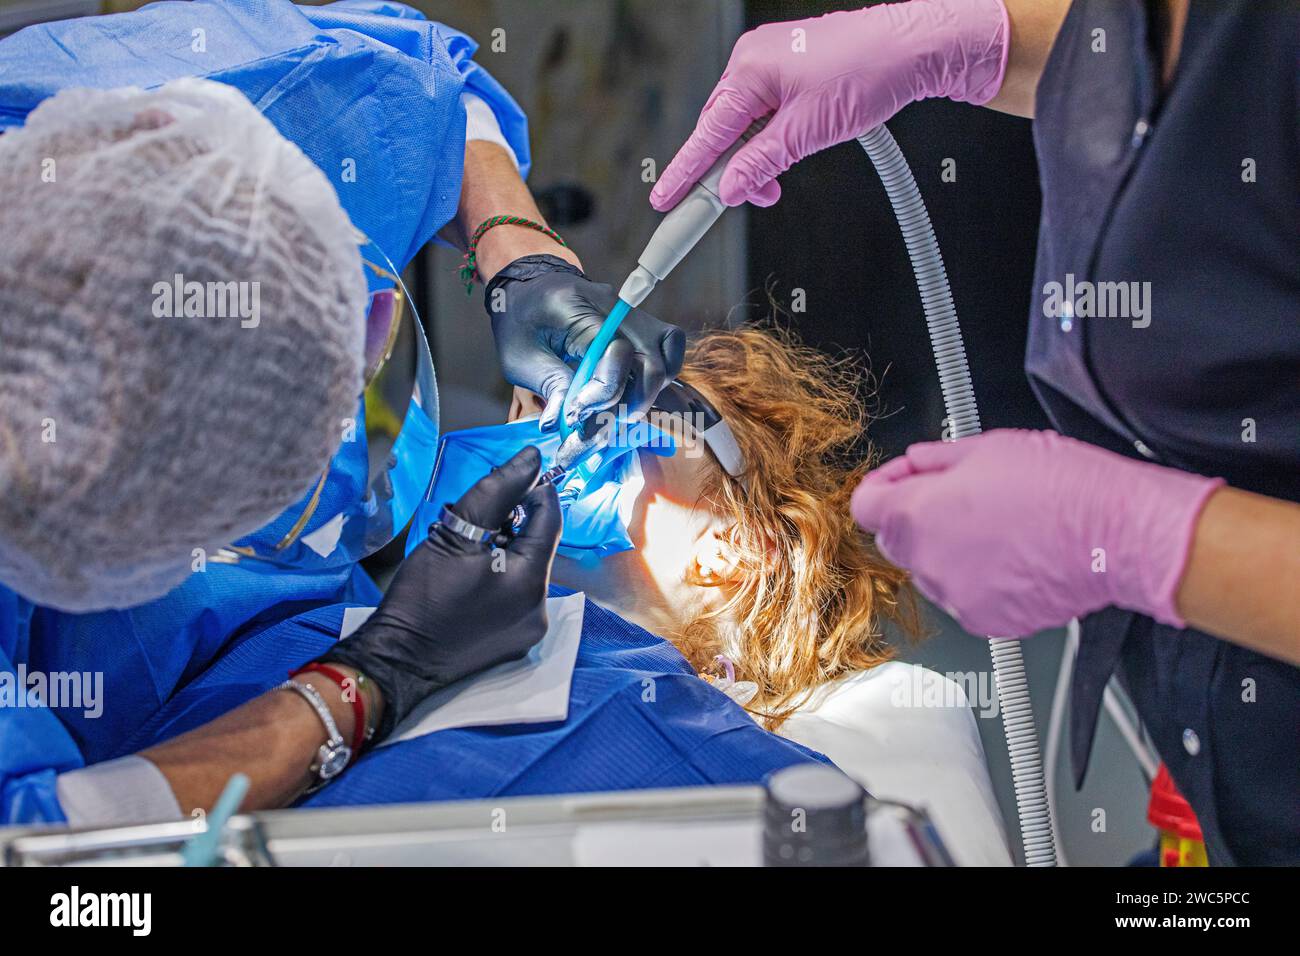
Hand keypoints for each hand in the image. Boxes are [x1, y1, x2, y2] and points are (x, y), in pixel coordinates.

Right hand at [319, 446, 561, 738]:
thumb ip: (498, 491)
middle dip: (513, 522)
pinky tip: (472, 573)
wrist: (395, 660)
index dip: (535, 491)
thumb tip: (531, 458)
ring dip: (507, 548)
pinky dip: (502, 575)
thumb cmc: (420, 598)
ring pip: (528, 570)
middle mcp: (539, 609)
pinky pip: (518, 594)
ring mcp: (528, 629)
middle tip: (477, 514)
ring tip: (469, 544)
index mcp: (530, 582)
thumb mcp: (455, 534)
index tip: (515, 475)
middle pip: (538, 546)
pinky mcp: (514, 640)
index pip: (550, 520)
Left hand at [485, 254, 684, 466]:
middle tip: (602, 422)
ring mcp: (634, 316)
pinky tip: (631, 395)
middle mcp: (616, 307)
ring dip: (649, 393)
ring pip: (668, 358)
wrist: (528, 290)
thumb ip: (549, 385)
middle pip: (652, 359)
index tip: (577, 414)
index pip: (618, 351)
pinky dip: (656, 380)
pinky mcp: (641, 327)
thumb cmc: (520, 321)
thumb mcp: (520, 357)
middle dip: (633, 400)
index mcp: (580, 308)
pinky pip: (667, 354)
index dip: (605, 390)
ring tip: (618, 410)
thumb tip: (559, 424)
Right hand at [650, 0, 1008, 210]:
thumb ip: (760, 164)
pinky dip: (769, 143)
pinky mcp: (792, 70)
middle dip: (728, 171)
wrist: (915, 48)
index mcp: (749, 69)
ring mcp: (773, 62)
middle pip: (721, 130)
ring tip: (771, 186)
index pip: (705, 133)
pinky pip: (764, 115)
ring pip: (744, 126)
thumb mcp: (808, 133)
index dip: (684, 172)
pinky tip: (782, 160)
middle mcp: (754, 60)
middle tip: (734, 203)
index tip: (663, 199)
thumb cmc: (870, 71)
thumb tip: (729, 188)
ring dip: (753, 161)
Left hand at [850, 430, 1223, 636]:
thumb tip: (918, 462)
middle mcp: (927, 562)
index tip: (906, 478)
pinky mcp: (985, 621)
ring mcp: (955, 596)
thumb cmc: (1062, 487)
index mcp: (916, 515)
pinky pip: (965, 596)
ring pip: (931, 570)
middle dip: (917, 517)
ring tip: (998, 527)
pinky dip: (979, 579)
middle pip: (896, 539)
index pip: (865, 505)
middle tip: (959, 496)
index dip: (886, 484)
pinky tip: (1014, 556)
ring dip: (949, 550)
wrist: (1116, 534)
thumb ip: (936, 458)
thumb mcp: (987, 447)